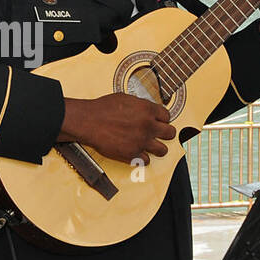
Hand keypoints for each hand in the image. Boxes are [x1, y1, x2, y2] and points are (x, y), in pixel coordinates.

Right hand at [59, 93, 175, 163]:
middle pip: (170, 133)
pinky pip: (146, 160)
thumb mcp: (125, 98)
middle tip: (160, 134)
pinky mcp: (132, 154)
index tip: (159, 122)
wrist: (89, 121)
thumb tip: (147, 110)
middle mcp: (148, 126)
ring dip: (158, 148)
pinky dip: (142, 158)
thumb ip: (141, 105)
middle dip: (166, 133)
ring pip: (163, 150)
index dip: (163, 119)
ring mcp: (141, 141)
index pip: (167, 116)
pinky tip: (137, 152)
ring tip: (152, 146)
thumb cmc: (102, 109)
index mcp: (147, 110)